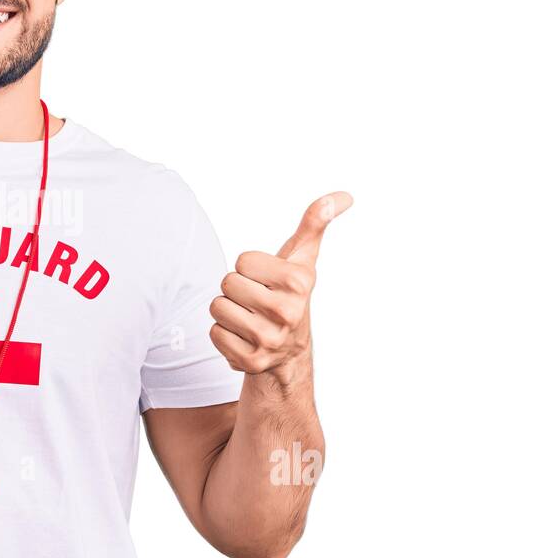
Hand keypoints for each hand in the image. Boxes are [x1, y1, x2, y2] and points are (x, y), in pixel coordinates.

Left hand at [210, 192, 352, 383]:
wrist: (289, 351)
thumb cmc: (290, 293)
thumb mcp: (303, 258)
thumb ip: (315, 223)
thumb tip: (343, 196)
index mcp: (299, 282)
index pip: (242, 260)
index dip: (250, 268)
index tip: (267, 280)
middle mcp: (287, 312)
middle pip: (227, 283)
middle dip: (237, 289)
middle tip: (256, 300)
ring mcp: (270, 339)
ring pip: (217, 308)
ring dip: (228, 311)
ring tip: (249, 318)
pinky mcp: (250, 361)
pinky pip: (214, 333)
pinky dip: (224, 334)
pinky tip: (243, 337)